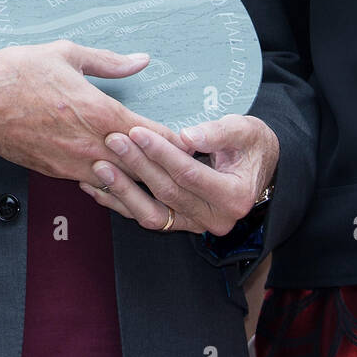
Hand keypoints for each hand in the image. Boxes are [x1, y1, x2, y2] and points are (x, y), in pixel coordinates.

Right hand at [0, 41, 181, 181]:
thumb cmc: (19, 72)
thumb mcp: (68, 53)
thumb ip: (110, 62)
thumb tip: (142, 60)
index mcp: (99, 113)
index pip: (152, 135)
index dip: (176, 141)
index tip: (194, 143)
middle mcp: (90, 144)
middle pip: (142, 168)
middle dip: (166, 169)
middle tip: (190, 171)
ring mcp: (73, 163)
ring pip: (120, 184)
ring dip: (141, 182)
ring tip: (165, 184)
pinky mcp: (57, 172)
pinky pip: (94, 185)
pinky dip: (114, 186)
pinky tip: (127, 183)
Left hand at [78, 112, 278, 236]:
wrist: (259, 168)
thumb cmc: (252, 145)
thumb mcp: (245, 131)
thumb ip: (218, 132)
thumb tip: (186, 136)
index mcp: (235, 196)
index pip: (190, 174)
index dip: (161, 153)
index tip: (136, 131)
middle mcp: (216, 219)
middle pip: (168, 192)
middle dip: (138, 165)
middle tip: (113, 140)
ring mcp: (196, 225)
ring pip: (153, 214)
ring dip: (123, 191)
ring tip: (99, 166)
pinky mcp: (181, 224)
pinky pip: (148, 217)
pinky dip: (121, 203)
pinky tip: (97, 187)